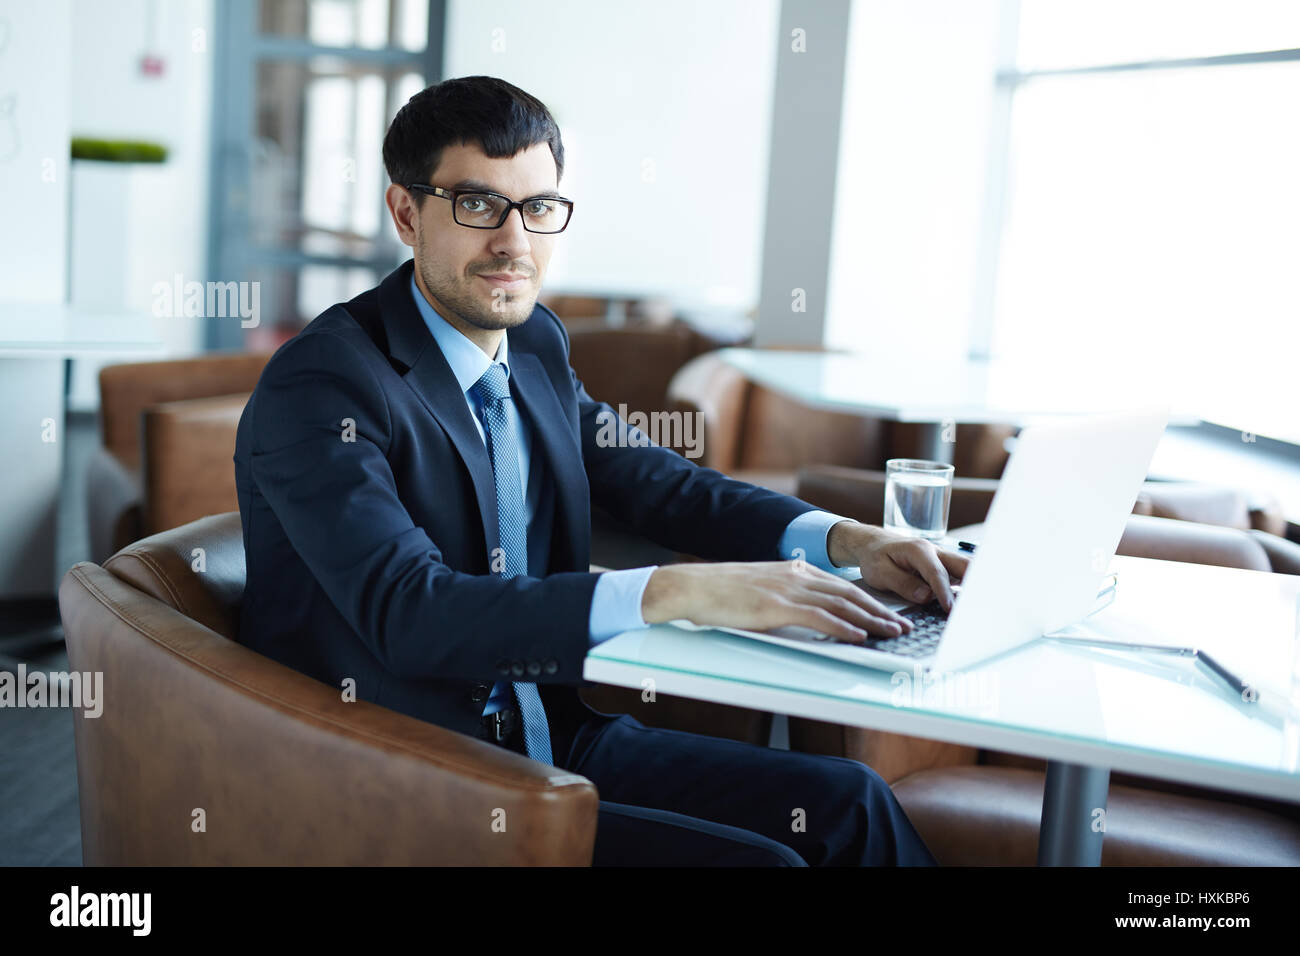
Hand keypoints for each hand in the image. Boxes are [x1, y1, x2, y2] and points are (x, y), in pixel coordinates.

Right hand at [640, 560, 915, 643]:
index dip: (870, 600)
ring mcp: (788, 589)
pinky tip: (859, 636)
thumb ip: (785, 597)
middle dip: (880, 611)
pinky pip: (819, 618)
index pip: (842, 585)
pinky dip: (843, 627)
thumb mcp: (761, 589)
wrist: (692, 586)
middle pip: (850, 593)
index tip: (889, 614)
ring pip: (842, 605)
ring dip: (872, 621)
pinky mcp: (776, 606)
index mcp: (795, 569)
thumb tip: (805, 614)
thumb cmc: (720, 591)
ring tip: (892, 634)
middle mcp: (797, 575)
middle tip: (903, 627)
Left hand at [827, 520, 967, 611]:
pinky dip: (968, 586)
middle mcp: (935, 551)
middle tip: (979, 604)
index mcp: (918, 550)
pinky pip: (960, 574)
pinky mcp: (943, 566)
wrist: (874, 545)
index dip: (944, 592)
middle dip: (974, 583)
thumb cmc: (875, 557)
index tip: (949, 609)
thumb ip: (902, 583)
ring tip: (980, 605)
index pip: (936, 573)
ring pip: (966, 569)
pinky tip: (971, 601)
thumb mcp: (879, 572)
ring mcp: (942, 558)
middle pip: (963, 565)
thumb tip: (925, 596)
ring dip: (974, 584)